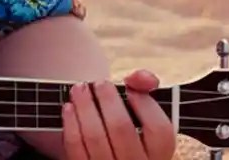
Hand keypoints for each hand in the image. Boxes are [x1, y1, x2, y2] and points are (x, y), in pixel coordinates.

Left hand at [62, 69, 176, 159]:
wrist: (109, 156)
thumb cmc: (126, 131)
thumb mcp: (143, 117)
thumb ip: (145, 91)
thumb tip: (142, 76)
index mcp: (158, 154)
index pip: (159, 129)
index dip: (145, 104)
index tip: (131, 88)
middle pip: (121, 129)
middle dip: (107, 100)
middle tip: (100, 83)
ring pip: (95, 137)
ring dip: (85, 107)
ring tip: (79, 89)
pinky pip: (76, 147)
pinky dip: (71, 124)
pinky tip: (69, 108)